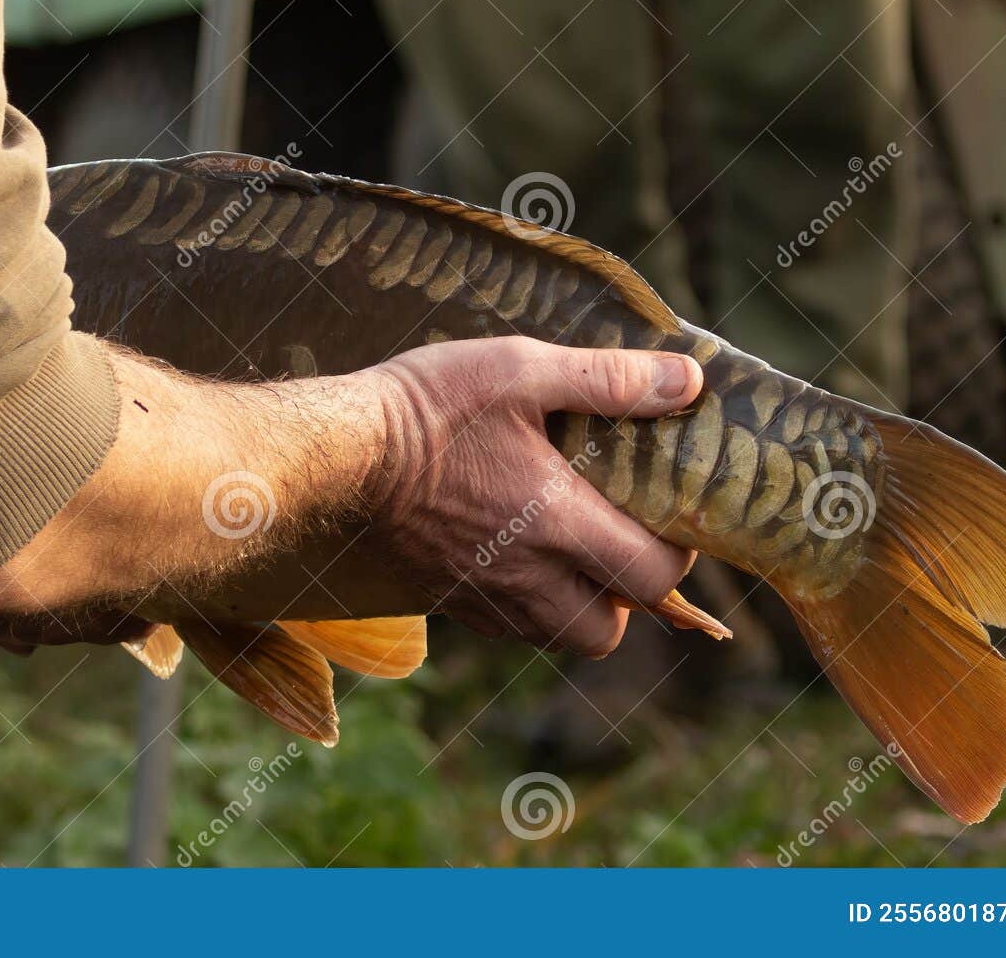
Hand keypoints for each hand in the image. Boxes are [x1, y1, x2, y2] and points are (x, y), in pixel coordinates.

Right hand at [0, 338, 699, 659]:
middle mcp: (526, 582)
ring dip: (574, 602)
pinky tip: (500, 542)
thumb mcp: (516, 371)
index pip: (656, 578)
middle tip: (615, 534)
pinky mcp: (436, 602)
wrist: (316, 464)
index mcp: (560, 527)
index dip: (677, 550)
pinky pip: (500, 624)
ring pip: (554, 635)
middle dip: (626, 594)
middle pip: (608, 632)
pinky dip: (520, 598)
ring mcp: (477, 600)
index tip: (665, 509)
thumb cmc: (420, 411)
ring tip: (561, 541)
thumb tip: (689, 382)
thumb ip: (608, 381)